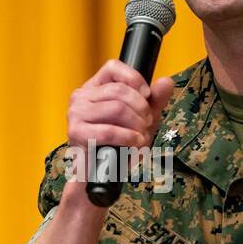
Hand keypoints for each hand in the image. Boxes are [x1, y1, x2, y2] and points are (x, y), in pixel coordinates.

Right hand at [66, 60, 175, 181]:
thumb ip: (154, 101)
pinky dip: (128, 138)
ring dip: (137, 126)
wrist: (100, 176)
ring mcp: (76, 113)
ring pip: (117, 108)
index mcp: (94, 88)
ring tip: (141, 138)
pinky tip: (134, 145)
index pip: (113, 67)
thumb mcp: (142, 120)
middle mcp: (81, 96)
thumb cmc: (118, 146)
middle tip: (147, 125)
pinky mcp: (76, 132)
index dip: (134, 78)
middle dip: (141, 109)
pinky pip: (109, 131)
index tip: (147, 96)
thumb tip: (166, 82)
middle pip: (119, 90)